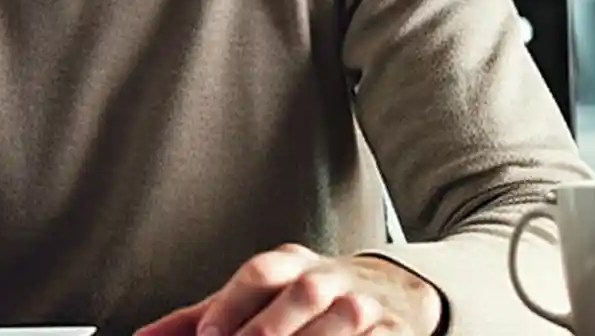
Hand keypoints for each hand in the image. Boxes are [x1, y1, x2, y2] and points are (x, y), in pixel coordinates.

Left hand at [136, 244, 442, 335]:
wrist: (393, 292)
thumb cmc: (307, 299)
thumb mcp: (257, 298)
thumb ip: (200, 318)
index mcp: (289, 264)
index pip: (259, 273)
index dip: (234, 303)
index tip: (210, 335)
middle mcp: (326, 278)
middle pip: (300, 295)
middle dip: (269, 328)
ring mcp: (363, 303)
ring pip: (341, 318)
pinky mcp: (394, 330)